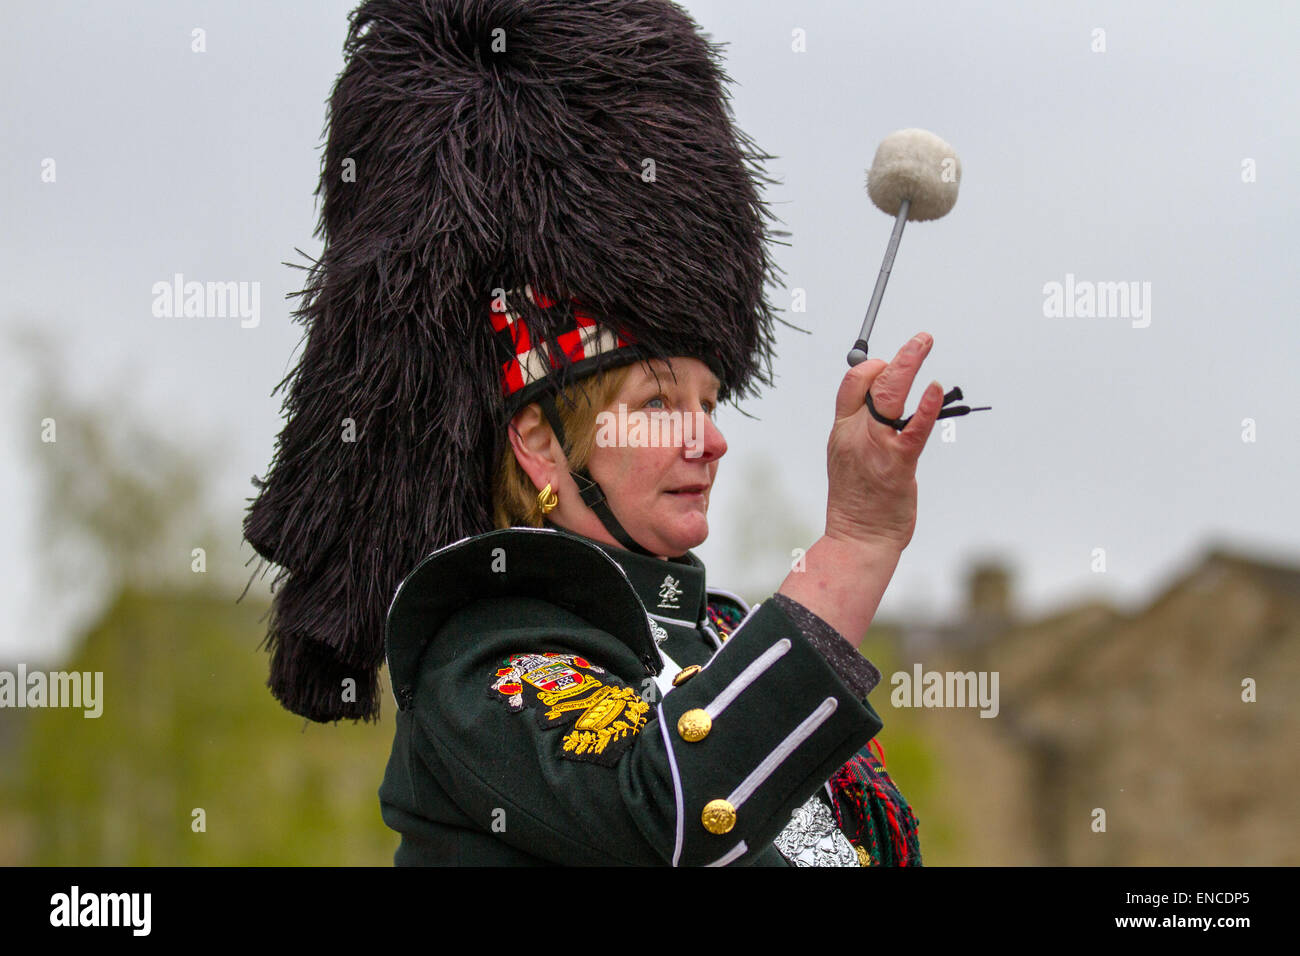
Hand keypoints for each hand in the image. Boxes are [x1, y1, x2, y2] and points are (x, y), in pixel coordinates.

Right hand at [824, 332, 942, 550]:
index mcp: (842, 432)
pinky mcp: (898, 463)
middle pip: (868, 382)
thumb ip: (862, 432)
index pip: (850, 386)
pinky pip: (912, 428)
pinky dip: (925, 406)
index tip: (890, 365)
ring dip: (907, 364)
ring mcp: (875, 447)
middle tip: (921, 340)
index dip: (871, 368)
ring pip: (888, 395)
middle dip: (895, 356)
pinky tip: (934, 389)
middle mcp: (854, 434)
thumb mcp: (849, 459)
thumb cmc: (859, 503)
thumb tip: (882, 408)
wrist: (858, 540)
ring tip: (924, 343)